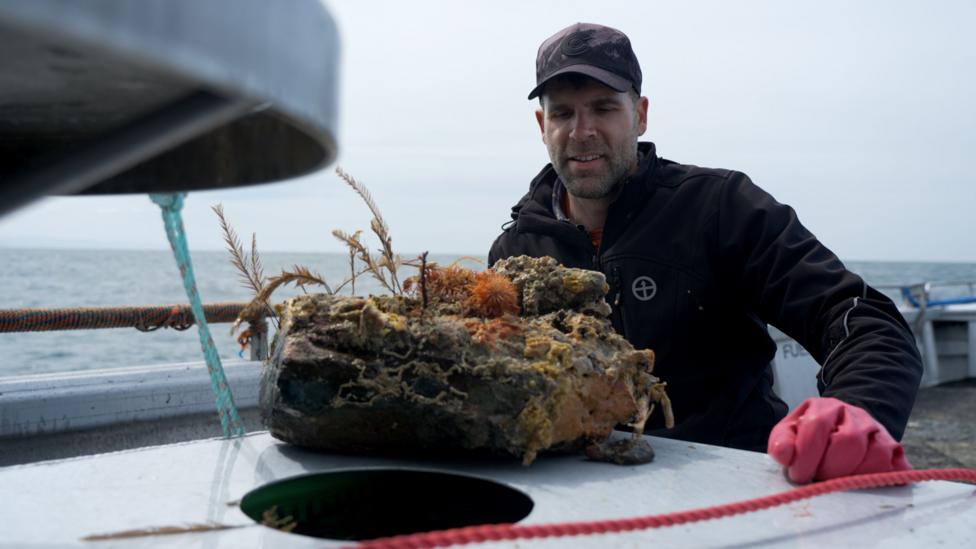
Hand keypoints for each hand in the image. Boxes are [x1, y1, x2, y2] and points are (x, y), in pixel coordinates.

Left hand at [767, 397, 910, 482]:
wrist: (841, 426)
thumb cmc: (810, 434)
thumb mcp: (790, 433)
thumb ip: (781, 443)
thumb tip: (784, 455)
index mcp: (824, 407)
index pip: (817, 425)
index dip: (807, 454)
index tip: (798, 475)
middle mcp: (854, 414)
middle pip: (848, 441)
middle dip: (830, 468)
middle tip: (819, 478)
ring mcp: (877, 429)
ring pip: (875, 454)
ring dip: (853, 475)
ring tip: (837, 480)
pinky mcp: (893, 446)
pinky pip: (893, 465)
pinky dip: (877, 477)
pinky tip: (859, 481)